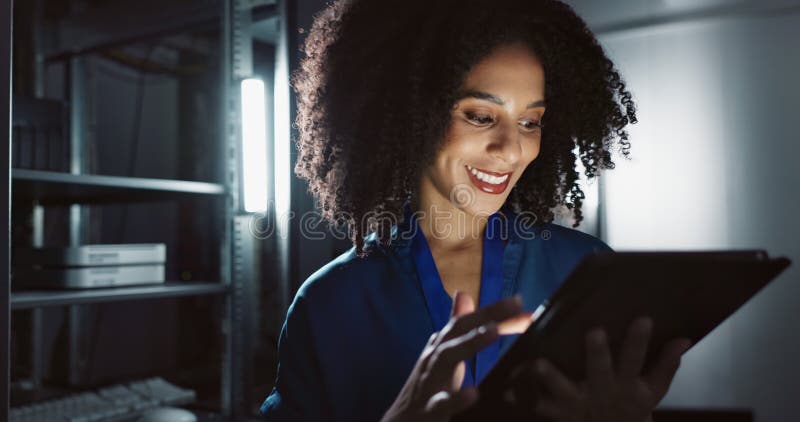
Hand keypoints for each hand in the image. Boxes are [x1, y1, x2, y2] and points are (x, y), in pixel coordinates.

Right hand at [381, 292, 533, 421]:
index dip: (493, 310)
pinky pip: (440, 402)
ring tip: (493, 332)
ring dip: (469, 342)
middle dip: (485, 316)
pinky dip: (456, 398)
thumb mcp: (441, 355)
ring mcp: (429, 382)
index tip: (520, 302)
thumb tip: (463, 294)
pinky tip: (474, 393)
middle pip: (458, 330)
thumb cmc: (425, 387)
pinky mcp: (428, 409)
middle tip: (515, 306)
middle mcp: (433, 358)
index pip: (467, 321)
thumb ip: (455, 327)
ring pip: (446, 357)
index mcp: (440, 346)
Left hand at [524, 317, 691, 421]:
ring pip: (564, 388)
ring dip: (550, 376)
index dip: (640, 342)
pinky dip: (523, 399)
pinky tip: (509, 390)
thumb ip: (666, 366)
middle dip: (598, 353)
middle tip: (595, 333)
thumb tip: (683, 338)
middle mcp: (605, 391)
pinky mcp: (561, 414)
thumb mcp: (653, 393)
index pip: (638, 359)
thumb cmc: (632, 410)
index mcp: (629, 385)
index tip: (643, 319)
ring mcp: (581, 403)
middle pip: (602, 369)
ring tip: (537, 363)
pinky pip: (539, 406)